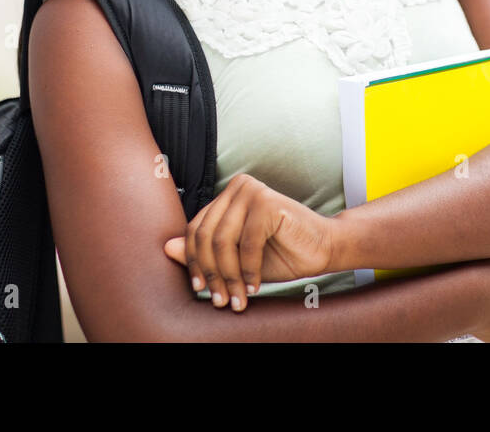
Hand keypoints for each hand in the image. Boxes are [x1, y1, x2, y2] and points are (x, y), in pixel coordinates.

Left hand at [163, 173, 333, 311]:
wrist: (323, 249)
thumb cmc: (281, 253)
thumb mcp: (236, 260)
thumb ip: (205, 252)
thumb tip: (167, 248)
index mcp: (227, 196)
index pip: (196, 229)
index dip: (195, 263)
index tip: (202, 290)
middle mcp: (238, 187)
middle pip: (206, 235)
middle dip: (212, 274)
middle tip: (222, 300)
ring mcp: (253, 191)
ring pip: (223, 240)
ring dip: (229, 276)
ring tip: (239, 297)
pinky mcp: (268, 201)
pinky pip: (247, 243)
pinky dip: (249, 270)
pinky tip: (255, 285)